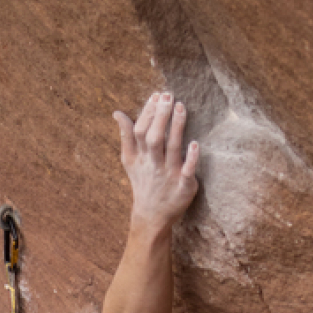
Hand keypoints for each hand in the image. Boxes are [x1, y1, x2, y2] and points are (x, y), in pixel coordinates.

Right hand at [113, 92, 199, 231]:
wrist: (152, 216)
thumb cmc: (143, 182)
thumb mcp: (129, 161)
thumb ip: (125, 136)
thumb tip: (117, 113)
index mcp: (139, 157)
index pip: (139, 131)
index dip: (147, 113)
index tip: (155, 96)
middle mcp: (153, 164)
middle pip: (153, 138)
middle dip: (160, 117)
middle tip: (168, 95)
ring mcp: (168, 175)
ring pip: (171, 149)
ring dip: (176, 128)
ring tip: (181, 107)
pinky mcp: (184, 186)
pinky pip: (188, 172)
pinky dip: (191, 160)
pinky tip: (195, 144)